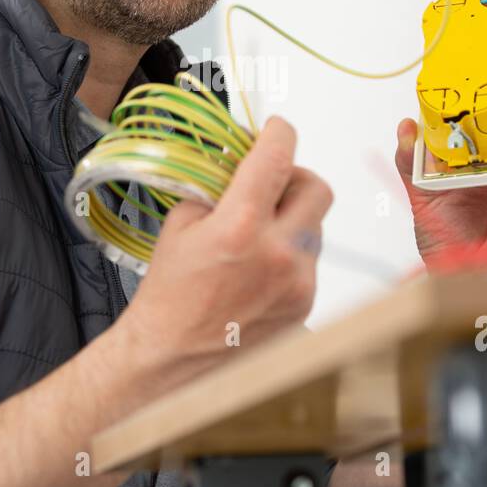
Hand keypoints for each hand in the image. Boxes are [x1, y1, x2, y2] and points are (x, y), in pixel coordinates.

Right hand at [125, 115, 333, 375]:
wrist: (171, 357)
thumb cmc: (169, 292)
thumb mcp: (181, 224)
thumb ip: (218, 189)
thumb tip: (242, 165)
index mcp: (241, 225)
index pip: (278, 156)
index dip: (279, 132)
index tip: (275, 129)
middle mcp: (278, 252)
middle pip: (317, 188)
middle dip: (295, 177)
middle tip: (272, 183)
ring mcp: (297, 283)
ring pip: (314, 227)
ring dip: (292, 220)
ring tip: (257, 237)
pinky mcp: (305, 306)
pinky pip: (309, 263)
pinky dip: (289, 255)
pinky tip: (260, 269)